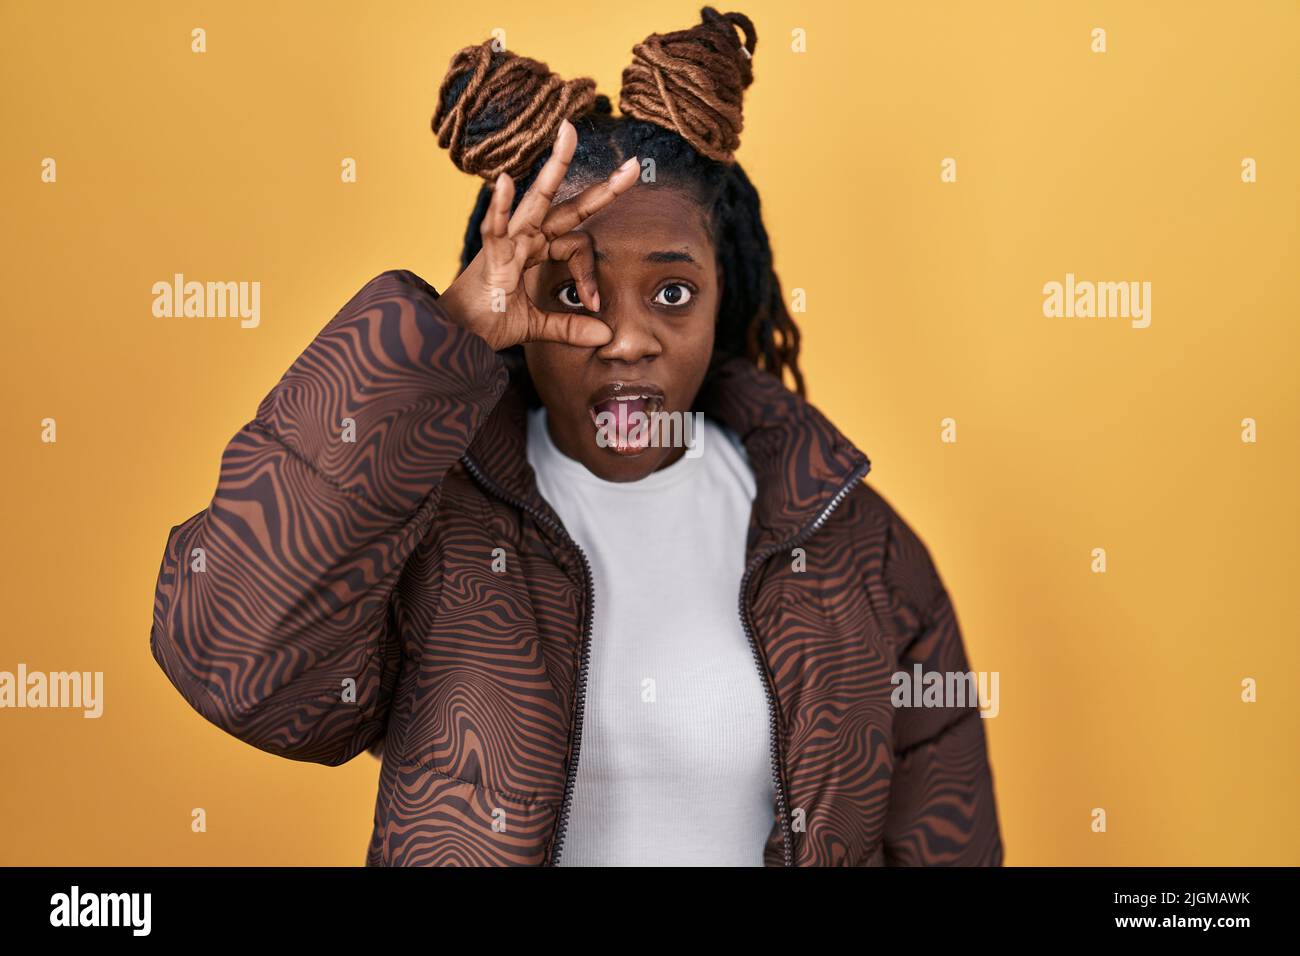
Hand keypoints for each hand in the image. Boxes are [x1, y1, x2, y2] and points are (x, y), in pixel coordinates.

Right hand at [437, 118, 639, 351]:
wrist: (456, 338)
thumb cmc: (487, 323)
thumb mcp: (536, 326)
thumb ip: (568, 327)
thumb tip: (604, 335)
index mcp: (535, 251)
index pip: (576, 242)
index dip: (589, 274)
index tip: (594, 304)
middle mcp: (524, 239)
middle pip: (566, 205)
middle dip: (599, 187)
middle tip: (634, 166)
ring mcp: (506, 243)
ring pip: (536, 200)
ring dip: (554, 167)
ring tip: (569, 134)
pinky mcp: (488, 257)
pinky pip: (494, 228)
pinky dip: (499, 206)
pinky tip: (507, 181)